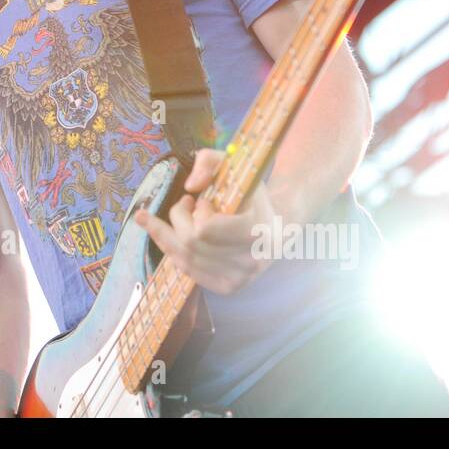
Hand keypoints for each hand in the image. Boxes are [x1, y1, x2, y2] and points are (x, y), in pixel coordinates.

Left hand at [133, 148, 278, 295]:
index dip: (196, 212)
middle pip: (190, 244)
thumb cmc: (252, 194)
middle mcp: (249, 261)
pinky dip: (175, 252)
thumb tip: (190, 186)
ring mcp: (239, 279)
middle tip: (184, 204)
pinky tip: (174, 236)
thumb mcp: (236, 166)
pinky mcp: (228, 288)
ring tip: (179, 217)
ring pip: (184, 261)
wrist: (278, 225)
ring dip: (169, 235)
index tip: (202, 201)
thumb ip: (209, 161)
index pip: (204, 229)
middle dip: (177, 219)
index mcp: (255, 231)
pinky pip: (189, 272)